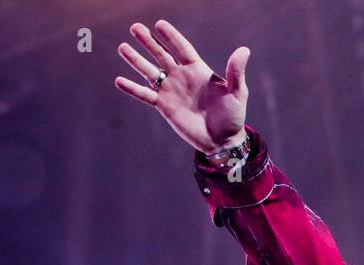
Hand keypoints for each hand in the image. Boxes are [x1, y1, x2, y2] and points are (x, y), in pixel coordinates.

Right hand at [113, 20, 249, 153]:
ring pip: (149, 71)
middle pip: (161, 55)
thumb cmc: (232, 116)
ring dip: (136, 60)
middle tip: (134, 27)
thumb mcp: (237, 93)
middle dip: (148, 42)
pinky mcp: (164, 106)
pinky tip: (119, 80)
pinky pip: (145, 95)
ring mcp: (171, 91)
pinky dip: (132, 88)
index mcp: (197, 70)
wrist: (223, 141)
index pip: (182, 48)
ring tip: (122, 47)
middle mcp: (181, 77)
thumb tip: (244, 50)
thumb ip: (236, 72)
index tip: (159, 24)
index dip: (171, 36)